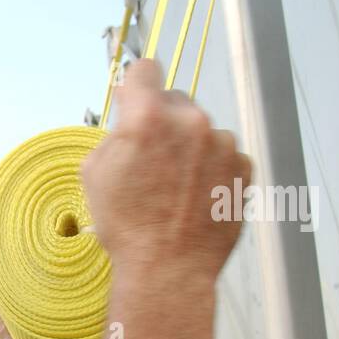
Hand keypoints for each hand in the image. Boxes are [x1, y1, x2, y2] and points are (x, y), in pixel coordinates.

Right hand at [80, 58, 251, 282]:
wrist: (168, 268)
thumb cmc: (125, 226)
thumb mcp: (95, 174)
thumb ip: (113, 134)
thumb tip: (128, 115)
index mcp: (148, 118)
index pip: (145, 70)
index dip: (136, 85)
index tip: (135, 98)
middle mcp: (190, 121)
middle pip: (175, 100)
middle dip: (162, 122)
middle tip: (152, 159)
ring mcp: (222, 143)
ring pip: (201, 129)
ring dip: (189, 147)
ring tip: (175, 187)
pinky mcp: (243, 165)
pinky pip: (224, 154)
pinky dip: (211, 168)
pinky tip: (195, 196)